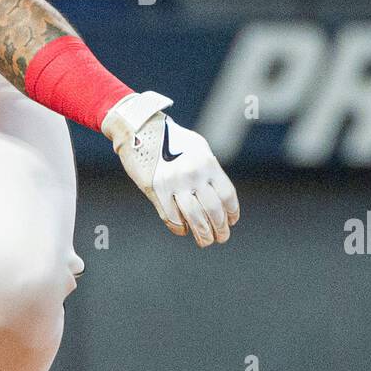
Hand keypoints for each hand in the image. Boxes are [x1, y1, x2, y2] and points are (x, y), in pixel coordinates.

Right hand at [101, 91, 239, 247]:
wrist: (138, 130)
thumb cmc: (170, 138)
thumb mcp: (197, 147)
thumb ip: (209, 169)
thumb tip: (220, 196)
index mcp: (207, 163)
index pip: (226, 195)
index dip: (231, 213)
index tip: (231, 222)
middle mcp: (192, 173)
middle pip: (213, 210)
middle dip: (220, 229)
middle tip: (221, 237)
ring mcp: (173, 183)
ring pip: (194, 218)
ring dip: (202, 234)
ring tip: (206, 241)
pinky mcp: (155, 190)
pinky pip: (171, 217)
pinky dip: (180, 228)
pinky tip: (184, 230)